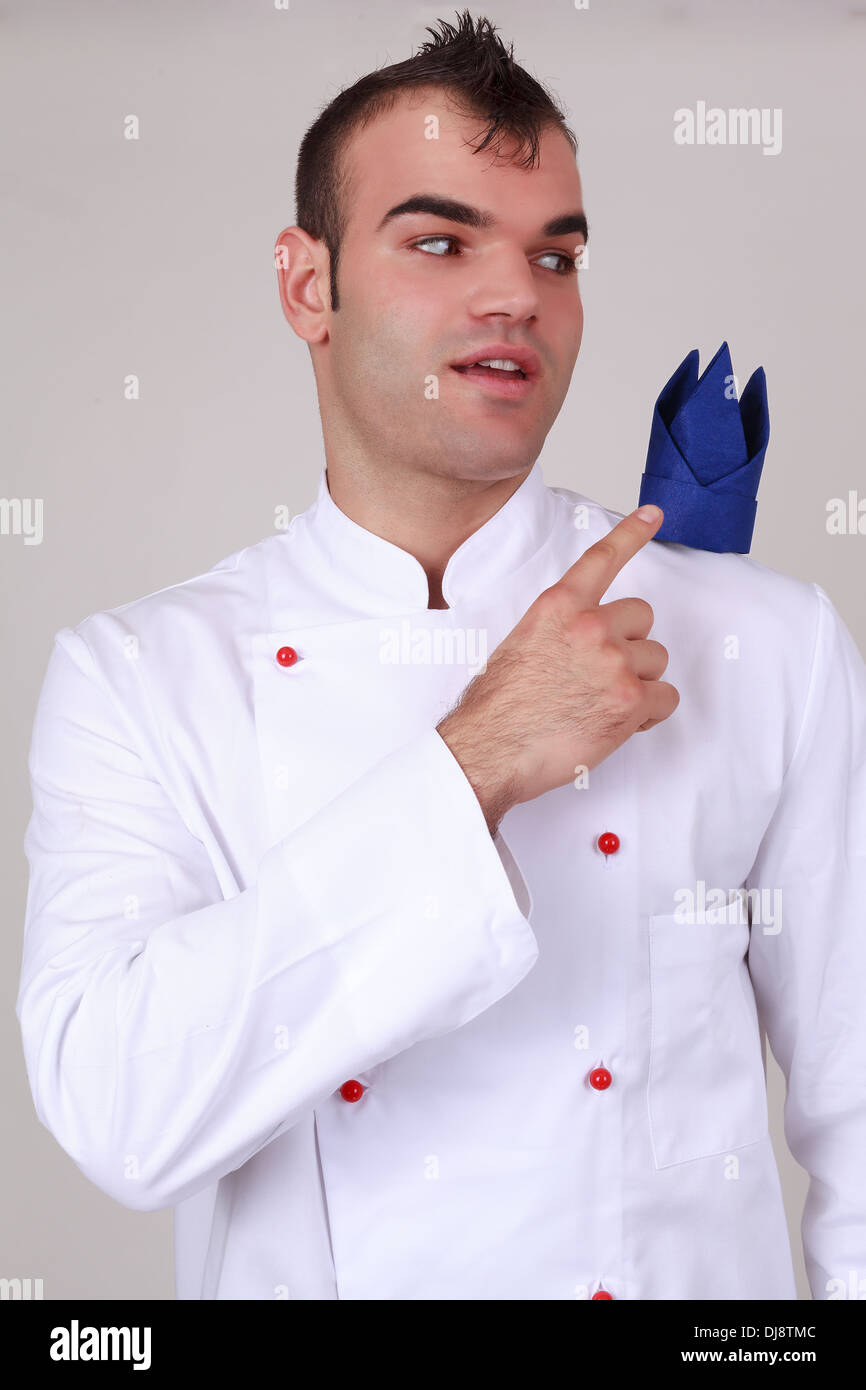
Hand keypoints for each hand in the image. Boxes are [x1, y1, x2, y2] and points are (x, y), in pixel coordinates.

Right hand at [437, 505, 678, 832]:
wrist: (490, 749)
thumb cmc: (497, 708)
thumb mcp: (521, 645)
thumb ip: (560, 631)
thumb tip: (583, 645)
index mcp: (558, 606)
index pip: (602, 560)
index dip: (631, 533)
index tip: (653, 513)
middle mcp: (589, 625)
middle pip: (642, 618)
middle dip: (628, 644)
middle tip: (599, 674)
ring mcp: (613, 661)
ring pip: (655, 660)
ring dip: (637, 681)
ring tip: (599, 704)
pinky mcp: (629, 699)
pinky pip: (665, 698)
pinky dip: (648, 714)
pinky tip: (615, 723)